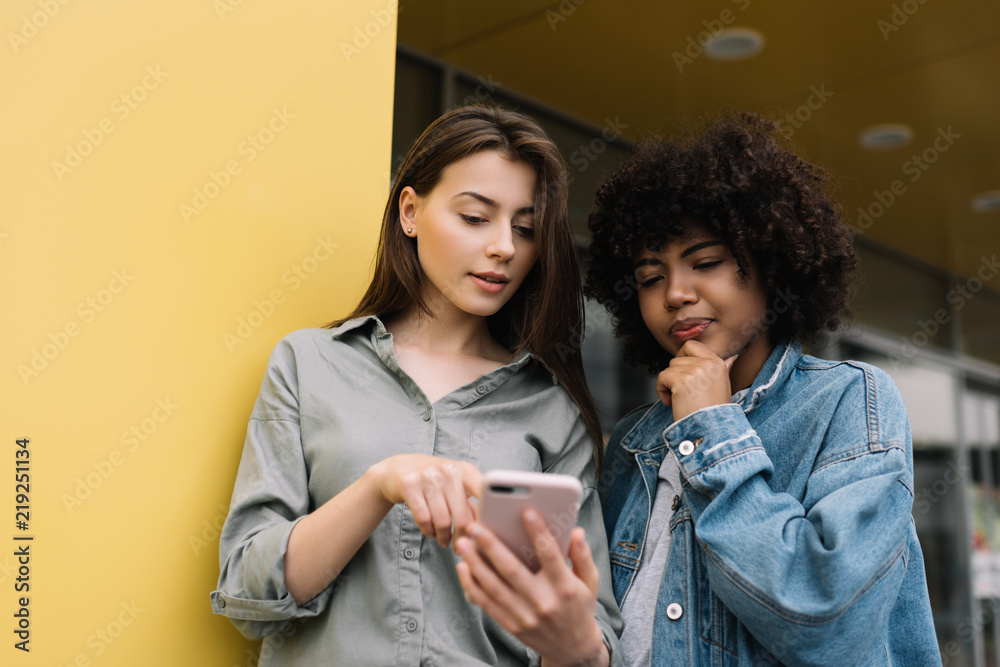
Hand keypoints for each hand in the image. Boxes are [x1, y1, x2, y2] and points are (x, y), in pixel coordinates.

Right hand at [368, 454, 482, 547]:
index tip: (485, 533)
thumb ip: (471, 501)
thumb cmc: (433, 480)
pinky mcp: (409, 485)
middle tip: (461, 547)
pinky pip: (424, 519)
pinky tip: (430, 532)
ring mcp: (427, 477)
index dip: (488, 515)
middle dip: (462, 537)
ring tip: (444, 542)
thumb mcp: (455, 485)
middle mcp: (447, 471)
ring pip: (442, 521)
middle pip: (462, 516)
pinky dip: (428, 531)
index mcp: (465, 470)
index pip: (484, 493)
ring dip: (444, 537)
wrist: (398, 469)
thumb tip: (486, 528)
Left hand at [455, 510, 608, 666]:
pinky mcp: (511, 626)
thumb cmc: (579, 606)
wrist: (572, 649)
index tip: (527, 511)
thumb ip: (583, 555)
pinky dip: (472, 586)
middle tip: (476, 526)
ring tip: (463, 543)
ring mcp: (525, 616)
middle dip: (491, 546)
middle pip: (513, 570)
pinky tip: (463, 567)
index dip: (539, 532)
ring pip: (494, 587)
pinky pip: (487, 604)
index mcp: (565, 587)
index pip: (551, 555)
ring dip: (475, 564)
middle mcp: (543, 602)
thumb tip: (576, 531)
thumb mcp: (590, 582)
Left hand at [657, 340, 737, 420]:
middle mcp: (708, 364)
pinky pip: (662, 377)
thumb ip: (725, 368)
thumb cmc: (714, 411)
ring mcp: (695, 371)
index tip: (684, 375)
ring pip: (669, 368)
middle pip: (677, 358)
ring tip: (679, 399)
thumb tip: (731, 357)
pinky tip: (671, 402)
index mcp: (717, 363)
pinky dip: (661, 390)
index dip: (682, 358)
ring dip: (668, 384)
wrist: (712, 431)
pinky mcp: (682, 380)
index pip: (691, 345)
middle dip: (675, 374)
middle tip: (682, 391)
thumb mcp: (723, 385)